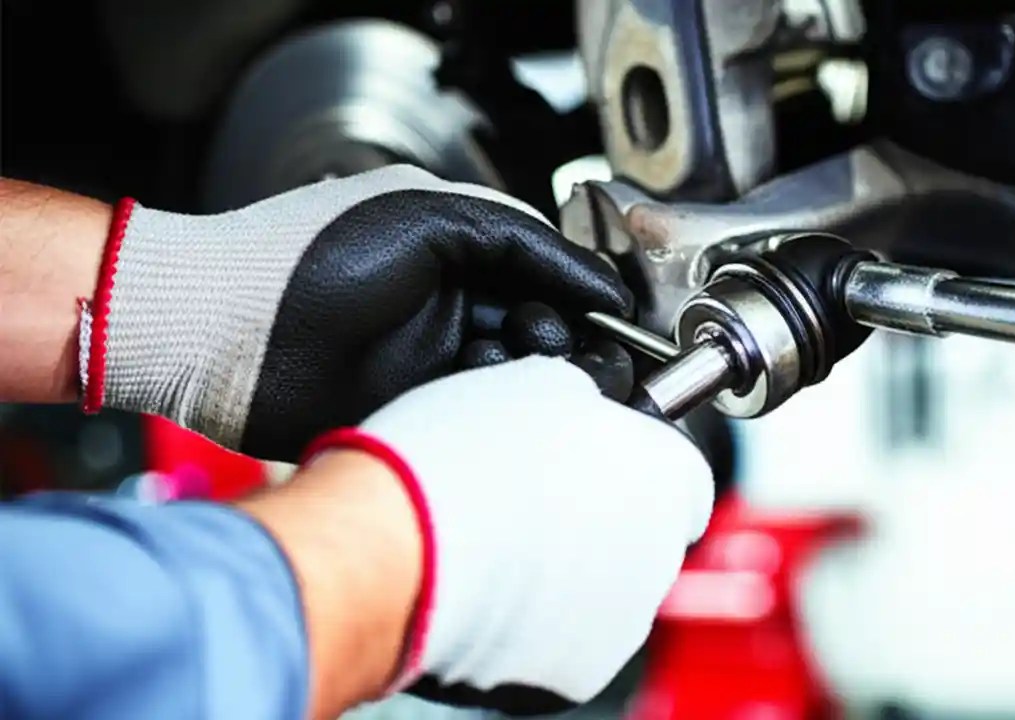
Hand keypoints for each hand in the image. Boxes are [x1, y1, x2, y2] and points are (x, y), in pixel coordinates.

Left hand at [79, 165, 633, 459]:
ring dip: (539, 380)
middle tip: (585, 357)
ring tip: (533, 369)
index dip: (588, 301)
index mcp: (459, 257)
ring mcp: (432, 369)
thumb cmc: (309, 256)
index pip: (550, 280)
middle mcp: (452, 313)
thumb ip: (525, 244)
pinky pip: (479, 426)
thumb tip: (603, 287)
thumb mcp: (432, 219)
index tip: (618, 321)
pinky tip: (495, 400)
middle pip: (545, 337)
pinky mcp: (412, 420)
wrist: (216, 329)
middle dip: (573, 347)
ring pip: (519, 386)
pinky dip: (501, 418)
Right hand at [300, 356, 713, 715]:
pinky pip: (560, 643)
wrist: (391, 549)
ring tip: (491, 542)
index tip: (591, 453)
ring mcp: (617, 626)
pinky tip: (482, 591)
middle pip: (641, 534)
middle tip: (525, 496)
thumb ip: (581, 398)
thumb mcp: (535, 380)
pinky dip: (530, 624)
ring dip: (563, 572)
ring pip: (602, 593)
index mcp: (670, 480)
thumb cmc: (458, 461)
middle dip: (593, 517)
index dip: (631, 458)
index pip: (681, 470)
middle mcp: (659, 559)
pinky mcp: (570, 678)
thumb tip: (577, 407)